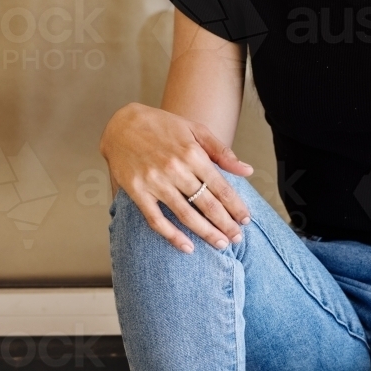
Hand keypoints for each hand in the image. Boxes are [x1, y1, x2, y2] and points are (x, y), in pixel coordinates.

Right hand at [100, 101, 253, 252]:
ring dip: (205, 232)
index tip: (246, 219)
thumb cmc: (162, 125)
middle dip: (225, 223)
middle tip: (238, 238)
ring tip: (220, 244)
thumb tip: (247, 170)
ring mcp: (155, 182)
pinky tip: (187, 247)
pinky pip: (156, 220)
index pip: (220, 186)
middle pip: (206, 203)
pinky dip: (172, 236)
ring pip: (185, 215)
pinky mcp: (137, 192)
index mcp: (192, 153)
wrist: (122, 124)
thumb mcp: (195, 129)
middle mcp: (175, 169)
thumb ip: (221, 151)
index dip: (235, 206)